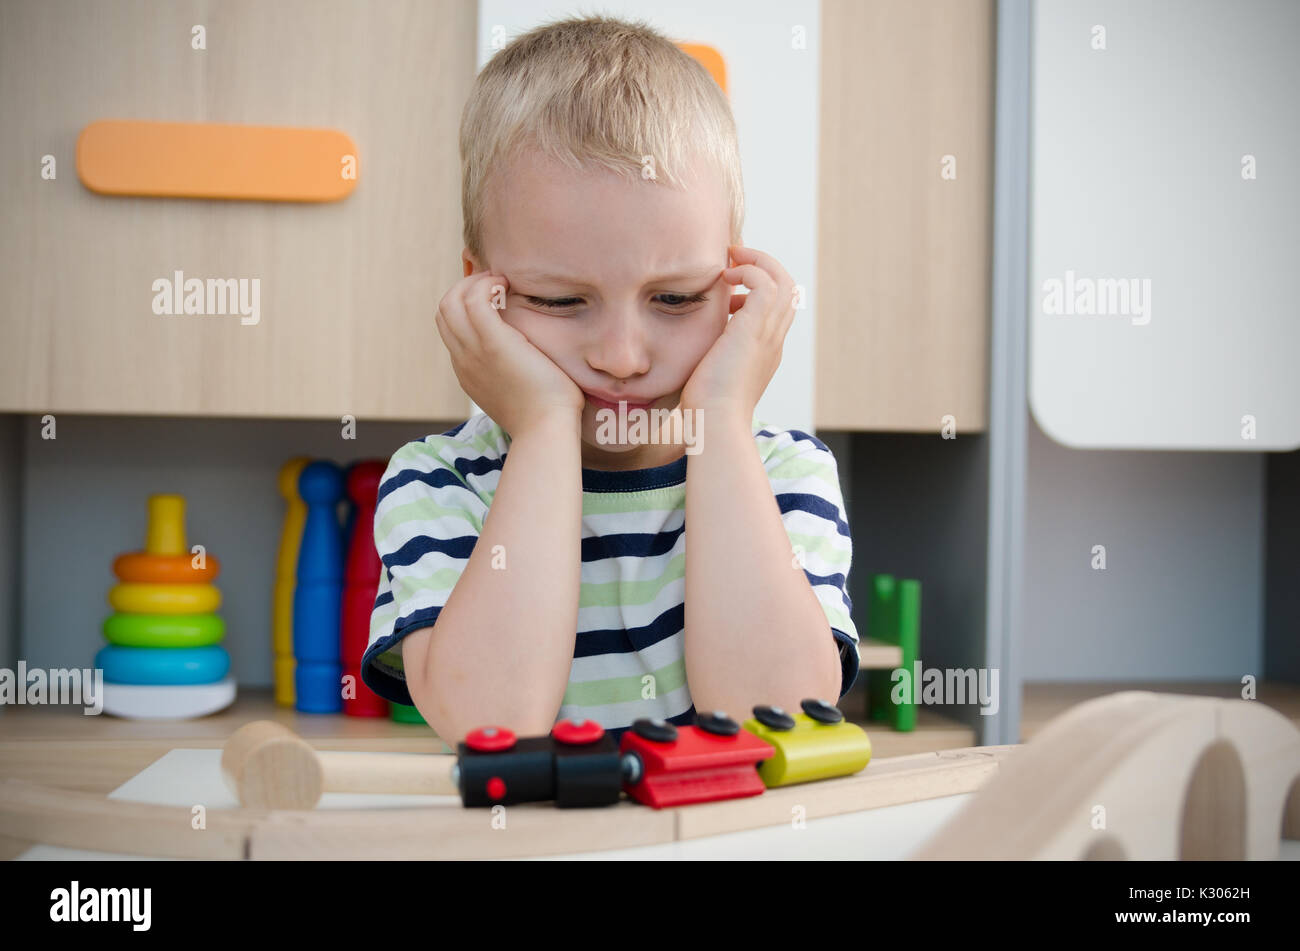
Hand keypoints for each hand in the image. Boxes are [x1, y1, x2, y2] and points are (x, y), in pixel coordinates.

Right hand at [435, 271, 585, 435]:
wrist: (547, 430)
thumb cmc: (546, 414)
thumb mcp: (519, 391)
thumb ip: (514, 374)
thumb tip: (529, 360)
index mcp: (467, 372)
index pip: (451, 328)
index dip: (466, 305)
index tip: (494, 297)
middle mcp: (463, 361)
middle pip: (444, 311)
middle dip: (466, 288)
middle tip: (497, 285)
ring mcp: (473, 352)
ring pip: (451, 302)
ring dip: (475, 283)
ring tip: (502, 282)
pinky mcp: (492, 343)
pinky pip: (474, 300)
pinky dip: (486, 285)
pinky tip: (507, 285)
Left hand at [679, 245, 797, 419]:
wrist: (713, 423)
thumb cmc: (703, 409)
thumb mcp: (709, 374)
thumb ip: (708, 356)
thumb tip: (692, 346)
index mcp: (764, 352)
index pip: (776, 309)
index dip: (758, 287)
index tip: (731, 281)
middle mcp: (772, 341)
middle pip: (787, 290)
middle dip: (763, 266)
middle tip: (734, 257)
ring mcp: (767, 335)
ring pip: (783, 282)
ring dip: (758, 262)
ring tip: (731, 258)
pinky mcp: (756, 329)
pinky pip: (766, 284)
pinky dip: (750, 270)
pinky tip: (725, 276)